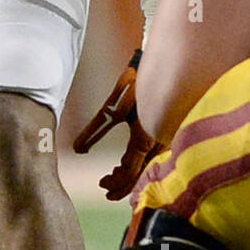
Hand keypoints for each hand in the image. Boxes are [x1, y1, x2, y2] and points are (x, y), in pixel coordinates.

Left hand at [73, 50, 162, 199]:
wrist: (165, 63)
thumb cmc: (136, 84)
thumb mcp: (112, 108)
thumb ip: (94, 131)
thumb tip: (77, 151)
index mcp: (145, 141)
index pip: (129, 172)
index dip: (115, 183)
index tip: (101, 184)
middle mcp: (160, 144)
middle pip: (141, 174)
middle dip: (122, 183)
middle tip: (105, 186)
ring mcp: (168, 139)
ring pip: (150, 165)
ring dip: (132, 172)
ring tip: (115, 173)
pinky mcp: (172, 132)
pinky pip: (157, 155)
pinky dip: (142, 161)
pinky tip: (131, 158)